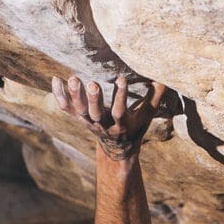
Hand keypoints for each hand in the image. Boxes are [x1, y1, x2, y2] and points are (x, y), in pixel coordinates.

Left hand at [51, 74, 166, 159]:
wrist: (117, 147)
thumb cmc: (135, 126)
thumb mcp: (147, 114)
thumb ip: (156, 96)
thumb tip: (167, 76)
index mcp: (121, 125)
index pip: (119, 112)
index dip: (120, 97)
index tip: (121, 79)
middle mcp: (103, 125)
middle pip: (95, 114)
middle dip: (94, 99)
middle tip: (93, 83)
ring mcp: (88, 122)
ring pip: (79, 110)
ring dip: (75, 95)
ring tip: (73, 78)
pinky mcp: (79, 118)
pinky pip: (66, 107)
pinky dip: (59, 95)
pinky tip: (56, 79)